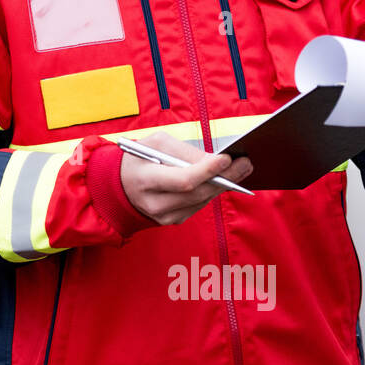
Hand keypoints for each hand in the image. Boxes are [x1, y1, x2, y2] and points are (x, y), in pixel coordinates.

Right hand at [119, 131, 253, 225]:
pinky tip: (224, 180)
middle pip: (198, 193)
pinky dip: (212, 192)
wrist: (118, 185)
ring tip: (242, 169)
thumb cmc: (138, 159)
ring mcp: (164, 216)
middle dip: (225, 177)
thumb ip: (184, 151)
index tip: (226, 159)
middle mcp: (154, 203)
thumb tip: (215, 160)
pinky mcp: (173, 221)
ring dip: (223, 185)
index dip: (207, 170)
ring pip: (202, 200)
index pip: (183, 180)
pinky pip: (198, 205)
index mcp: (145, 180)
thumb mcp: (155, 143)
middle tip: (246, 163)